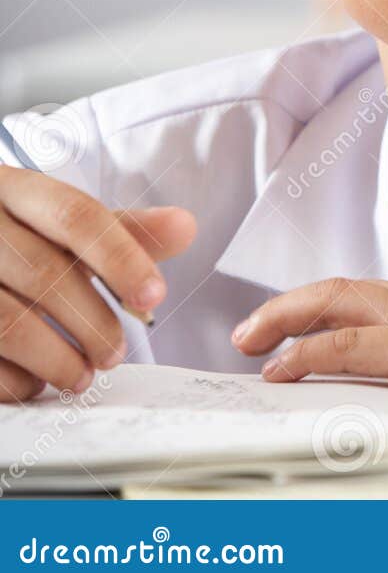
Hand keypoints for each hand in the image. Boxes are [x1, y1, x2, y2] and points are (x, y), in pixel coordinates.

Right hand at [0, 165, 195, 401]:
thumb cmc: (8, 240)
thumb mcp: (54, 224)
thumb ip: (118, 230)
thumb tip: (185, 227)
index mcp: (10, 189)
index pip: (76, 215)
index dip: (122, 257)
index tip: (155, 298)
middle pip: (45, 273)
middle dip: (93, 322)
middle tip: (117, 353)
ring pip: (7, 322)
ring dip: (56, 358)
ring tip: (83, 376)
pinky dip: (13, 378)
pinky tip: (34, 384)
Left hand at [231, 272, 387, 404]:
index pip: (380, 296)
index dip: (337, 308)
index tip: (312, 322)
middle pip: (343, 290)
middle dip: (291, 307)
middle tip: (252, 329)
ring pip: (332, 306)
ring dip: (281, 322)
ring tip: (249, 343)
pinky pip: (342, 346)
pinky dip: (302, 354)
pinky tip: (280, 369)